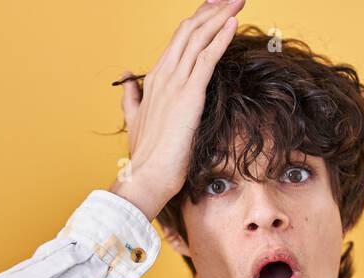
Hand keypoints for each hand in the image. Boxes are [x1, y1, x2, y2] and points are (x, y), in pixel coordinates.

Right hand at [110, 0, 244, 220]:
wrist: (147, 175)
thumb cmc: (146, 154)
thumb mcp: (133, 119)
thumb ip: (131, 96)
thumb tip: (126, 76)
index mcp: (154, 79)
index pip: (179, 39)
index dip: (198, 21)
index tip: (214, 7)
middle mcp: (164, 75)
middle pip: (189, 30)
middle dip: (212, 9)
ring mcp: (176, 83)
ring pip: (199, 38)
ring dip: (220, 16)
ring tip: (236, 1)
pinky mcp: (189, 94)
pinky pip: (208, 57)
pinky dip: (221, 37)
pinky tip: (233, 22)